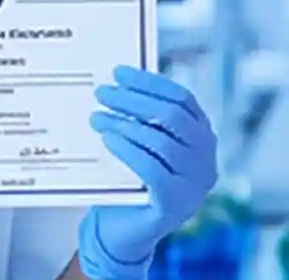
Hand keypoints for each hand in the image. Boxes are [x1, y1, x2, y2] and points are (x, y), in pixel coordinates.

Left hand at [79, 66, 218, 278]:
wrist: (124, 230)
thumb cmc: (129, 178)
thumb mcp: (139, 144)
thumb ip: (139, 118)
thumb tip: (115, 81)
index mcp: (201, 136)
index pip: (181, 98)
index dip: (149, 82)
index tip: (118, 72)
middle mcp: (205, 158)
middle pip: (171, 116)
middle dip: (133, 100)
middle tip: (101, 93)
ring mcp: (195, 183)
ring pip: (161, 141)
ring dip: (124, 124)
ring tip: (96, 117)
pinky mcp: (176, 203)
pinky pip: (152, 169)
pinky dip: (128, 149)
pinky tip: (107, 139)